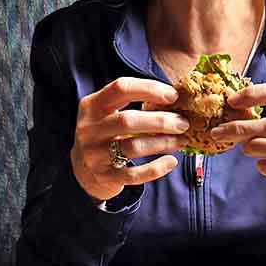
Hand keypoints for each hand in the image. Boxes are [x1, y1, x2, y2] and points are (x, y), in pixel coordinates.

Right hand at [71, 77, 188, 201]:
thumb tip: (172, 98)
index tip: (173, 96)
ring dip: (163, 143)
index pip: (121, 88)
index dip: (149, 89)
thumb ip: (129, 103)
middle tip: (183, 123)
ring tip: (181, 140)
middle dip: (160, 120)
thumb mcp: (106, 114)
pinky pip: (134, 174)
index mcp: (92, 105)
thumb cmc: (104, 136)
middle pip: (128, 120)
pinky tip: (171, 162)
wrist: (82, 172)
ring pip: (133, 147)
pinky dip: (156, 168)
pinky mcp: (105, 177)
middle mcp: (90, 129)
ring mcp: (95, 154)